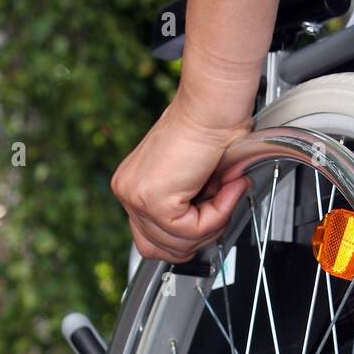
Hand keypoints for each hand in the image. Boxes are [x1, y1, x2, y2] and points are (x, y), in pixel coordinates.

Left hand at [111, 86, 252, 262]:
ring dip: (213, 223)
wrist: (213, 103)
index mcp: (132, 186)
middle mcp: (127, 191)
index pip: (151, 240)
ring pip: (178, 244)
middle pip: (159, 249)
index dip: (187, 235)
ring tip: (226, 192)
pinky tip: (224, 188)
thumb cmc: (211, 128)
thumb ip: (190, 211)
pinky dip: (216, 215)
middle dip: (198, 236)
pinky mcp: (152, 200)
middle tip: (221, 206)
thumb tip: (202, 236)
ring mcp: (135, 196)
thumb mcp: (196, 182)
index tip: (212, 208)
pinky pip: (191, 231)